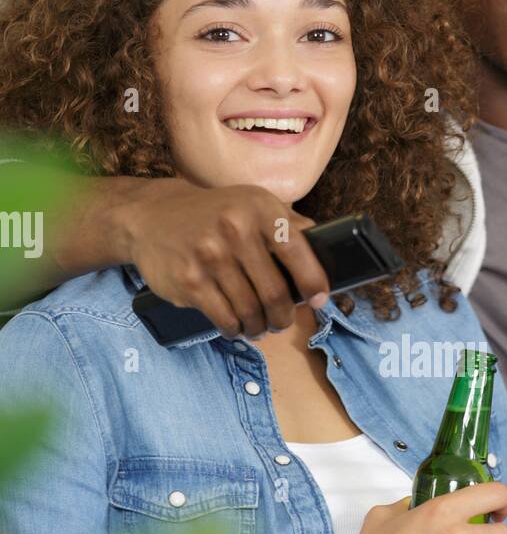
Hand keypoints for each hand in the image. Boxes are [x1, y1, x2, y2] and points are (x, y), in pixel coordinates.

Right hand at [120, 180, 329, 337]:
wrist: (152, 215)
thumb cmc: (214, 214)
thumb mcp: (252, 204)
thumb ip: (289, 224)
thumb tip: (328, 250)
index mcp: (260, 208)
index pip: (298, 253)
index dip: (313, 284)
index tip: (318, 301)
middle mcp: (235, 229)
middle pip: (275, 293)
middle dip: (282, 317)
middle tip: (280, 322)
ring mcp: (210, 256)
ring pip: (251, 311)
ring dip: (259, 327)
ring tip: (259, 327)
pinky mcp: (190, 281)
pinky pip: (225, 319)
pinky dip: (235, 330)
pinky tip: (236, 326)